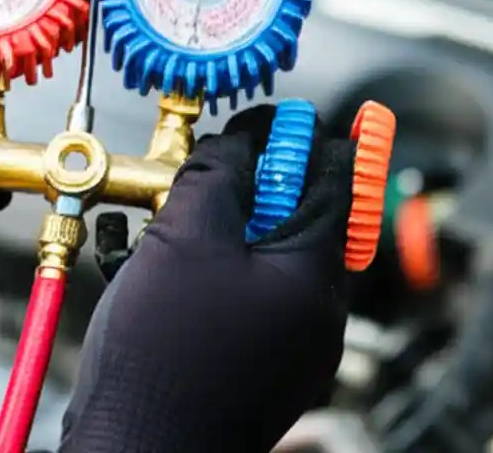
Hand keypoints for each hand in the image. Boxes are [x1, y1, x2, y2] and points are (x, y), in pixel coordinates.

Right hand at [60, 106, 353, 452]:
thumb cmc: (164, 359)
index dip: (295, 138)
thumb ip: (220, 174)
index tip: (260, 121)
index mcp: (316, 278)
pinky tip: (159, 273)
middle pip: (297, 219)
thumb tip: (240, 140)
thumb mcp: (187, 239)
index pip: (334, 178)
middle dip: (247, 188)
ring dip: (220, 232)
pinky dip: (210, 277)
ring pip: (265, 261)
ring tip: (164, 228)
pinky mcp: (258, 371)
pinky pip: (245, 302)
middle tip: (198, 175)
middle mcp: (317, 316)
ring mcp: (290, 349)